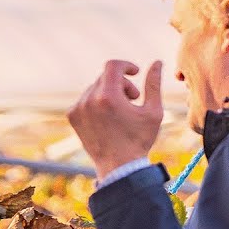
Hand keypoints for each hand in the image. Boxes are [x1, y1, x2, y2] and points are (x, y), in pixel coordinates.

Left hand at [67, 60, 163, 178]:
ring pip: (95, 87)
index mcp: (108, 96)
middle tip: (133, 99)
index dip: (126, 66)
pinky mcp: (72, 116)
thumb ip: (153, 84)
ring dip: (110, 93)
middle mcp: (88, 100)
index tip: (136, 72)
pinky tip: (108, 117)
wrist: (118, 166)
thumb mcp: (153, 111)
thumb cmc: (139, 139)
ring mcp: (78, 108)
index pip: (113, 65)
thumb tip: (157, 62)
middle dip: (122, 84)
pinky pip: (85, 98)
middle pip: (106, 77)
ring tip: (121, 110)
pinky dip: (97, 102)